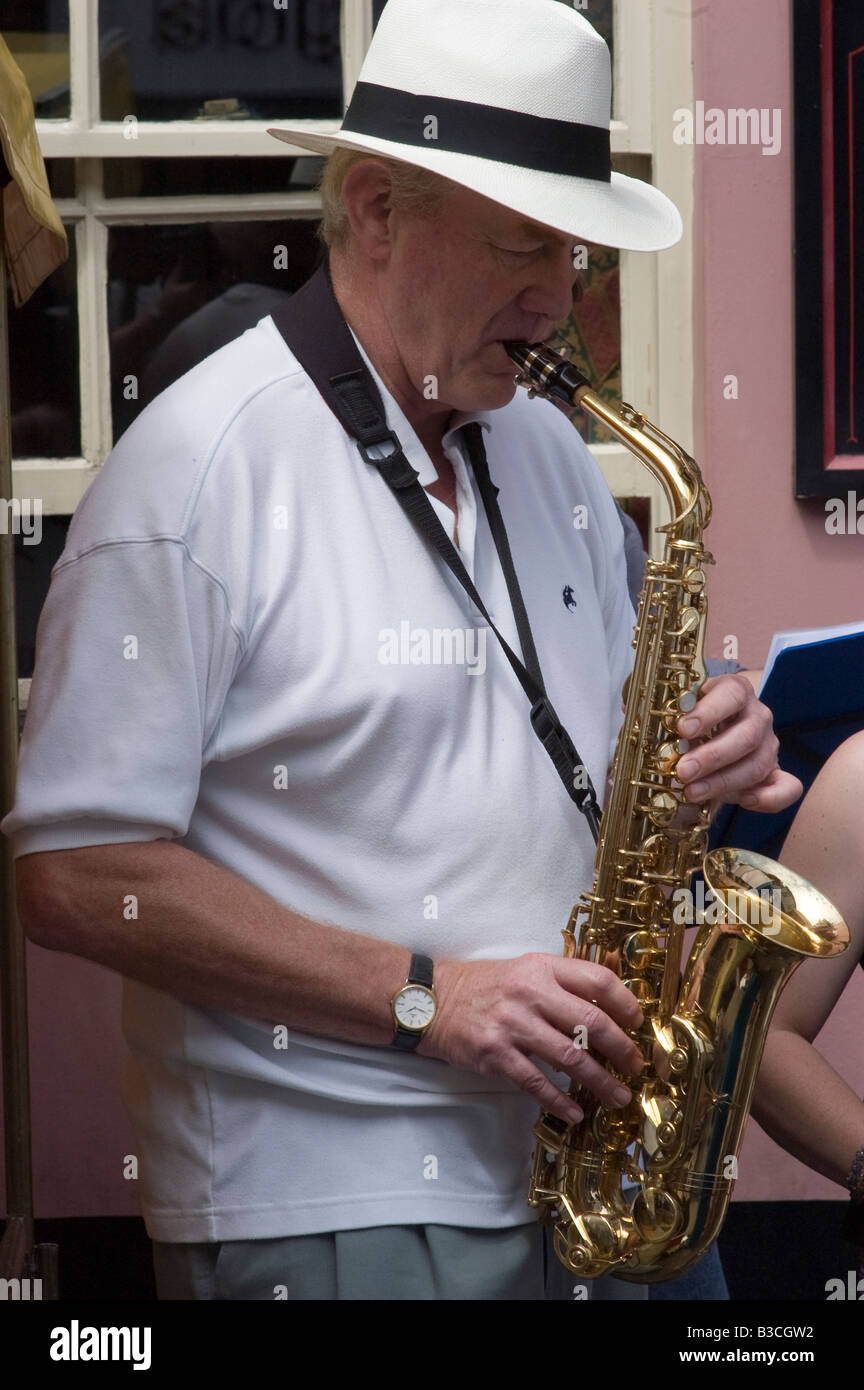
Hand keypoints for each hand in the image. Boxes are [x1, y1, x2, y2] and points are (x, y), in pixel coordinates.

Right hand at [419, 953, 644, 1125]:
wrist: (432, 999)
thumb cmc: (486, 986)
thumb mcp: (526, 969)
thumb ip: (563, 982)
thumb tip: (612, 1004)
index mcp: (542, 967)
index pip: (597, 979)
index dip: (625, 1003)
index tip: (638, 1023)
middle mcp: (530, 992)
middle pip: (591, 1021)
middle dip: (621, 1048)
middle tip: (635, 1066)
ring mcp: (512, 1024)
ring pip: (570, 1057)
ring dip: (600, 1081)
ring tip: (618, 1096)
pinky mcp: (495, 1053)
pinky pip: (535, 1082)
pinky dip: (558, 1100)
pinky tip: (574, 1112)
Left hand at [675, 673, 801, 812]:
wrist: (721, 729)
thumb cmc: (695, 719)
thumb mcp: (683, 711)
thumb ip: (670, 718)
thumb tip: (641, 725)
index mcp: (736, 692)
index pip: (731, 695)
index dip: (709, 712)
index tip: (683, 729)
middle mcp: (758, 716)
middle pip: (747, 735)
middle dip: (712, 757)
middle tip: (683, 771)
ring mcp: (769, 744)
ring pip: (758, 764)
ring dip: (724, 782)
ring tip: (693, 792)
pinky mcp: (776, 771)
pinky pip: (788, 787)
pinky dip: (769, 799)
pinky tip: (743, 801)